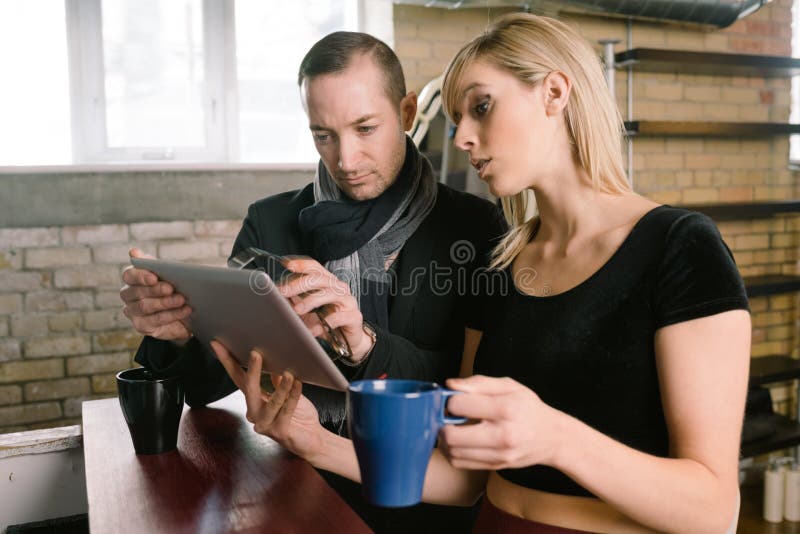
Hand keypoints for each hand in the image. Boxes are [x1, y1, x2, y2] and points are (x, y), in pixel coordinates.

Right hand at [120, 248, 191, 340]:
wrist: (184, 315)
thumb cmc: (176, 288)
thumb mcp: (172, 274)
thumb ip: (156, 264)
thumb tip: (133, 251)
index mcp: (134, 278)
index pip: (129, 274)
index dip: (140, 275)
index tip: (154, 277)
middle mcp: (128, 294)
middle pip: (137, 291)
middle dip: (156, 289)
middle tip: (171, 288)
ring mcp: (133, 311)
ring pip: (144, 306)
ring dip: (165, 302)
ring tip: (182, 300)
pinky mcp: (141, 325)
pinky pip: (154, 320)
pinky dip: (171, 315)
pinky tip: (185, 310)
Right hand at [210, 340, 324, 459]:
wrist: (312, 438)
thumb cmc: (298, 415)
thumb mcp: (286, 393)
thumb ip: (277, 379)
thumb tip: (274, 358)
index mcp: (254, 401)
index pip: (238, 378)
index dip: (228, 361)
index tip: (218, 344)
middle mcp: (254, 413)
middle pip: (249, 389)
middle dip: (252, 370)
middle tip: (255, 353)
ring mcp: (265, 424)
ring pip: (271, 403)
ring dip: (280, 388)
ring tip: (288, 374)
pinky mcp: (280, 432)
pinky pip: (286, 411)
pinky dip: (293, 397)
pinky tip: (298, 384)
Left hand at [278, 257, 372, 361]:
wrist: (347, 341)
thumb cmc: (326, 322)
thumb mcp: (307, 310)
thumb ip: (294, 300)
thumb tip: (275, 296)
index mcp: (328, 282)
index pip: (315, 267)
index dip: (301, 264)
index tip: (286, 264)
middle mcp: (339, 288)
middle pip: (320, 278)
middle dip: (299, 283)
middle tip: (283, 291)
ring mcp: (348, 301)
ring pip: (330, 294)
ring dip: (311, 300)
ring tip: (297, 310)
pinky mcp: (354, 317)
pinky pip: (338, 317)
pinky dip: (324, 323)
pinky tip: (313, 330)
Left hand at [439, 375, 562, 469]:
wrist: (553, 437)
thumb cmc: (529, 408)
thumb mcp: (510, 386)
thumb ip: (479, 383)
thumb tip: (451, 385)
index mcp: (506, 408)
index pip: (459, 405)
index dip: (449, 400)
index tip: (453, 399)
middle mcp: (503, 434)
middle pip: (452, 435)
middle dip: (442, 423)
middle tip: (447, 417)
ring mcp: (499, 454)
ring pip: (453, 452)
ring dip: (445, 439)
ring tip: (452, 428)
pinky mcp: (495, 466)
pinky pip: (460, 463)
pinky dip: (452, 452)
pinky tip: (460, 441)